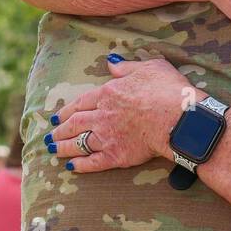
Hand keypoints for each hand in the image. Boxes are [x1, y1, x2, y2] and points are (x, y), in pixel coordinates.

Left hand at [47, 58, 200, 172]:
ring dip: (64, 147)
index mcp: (108, 93)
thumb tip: (111, 63)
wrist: (178, 118)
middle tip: (51, 135)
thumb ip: (126, 67)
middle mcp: (102, 115)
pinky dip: (81, 165)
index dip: (68, 110)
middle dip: (61, 130)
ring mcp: (107, 137)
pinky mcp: (116, 156)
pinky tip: (72, 167)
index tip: (58, 116)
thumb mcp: (149, 67)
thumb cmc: (167, 90)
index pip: (81, 102)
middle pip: (75, 123)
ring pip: (79, 143)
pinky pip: (93, 162)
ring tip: (55, 150)